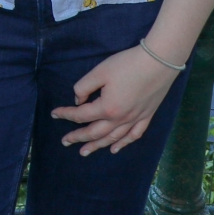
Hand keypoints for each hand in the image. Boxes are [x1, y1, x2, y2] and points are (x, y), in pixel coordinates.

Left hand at [49, 42, 183, 155]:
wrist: (158, 62)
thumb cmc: (127, 64)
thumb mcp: (99, 71)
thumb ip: (84, 87)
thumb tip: (78, 101)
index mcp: (107, 108)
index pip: (81, 115)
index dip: (66, 114)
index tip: (54, 114)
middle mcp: (120, 119)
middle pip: (95, 132)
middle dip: (78, 137)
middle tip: (65, 142)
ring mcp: (135, 120)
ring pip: (112, 138)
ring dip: (97, 146)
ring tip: (84, 152)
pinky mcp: (147, 117)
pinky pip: (133, 136)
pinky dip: (123, 144)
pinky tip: (114, 149)